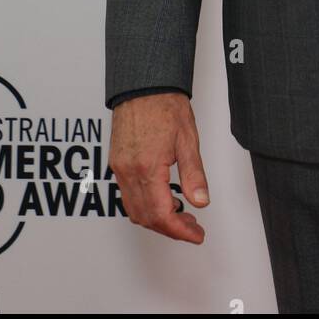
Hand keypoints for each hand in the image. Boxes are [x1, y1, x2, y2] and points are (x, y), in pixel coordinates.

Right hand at [109, 92, 209, 242]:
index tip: (196, 234)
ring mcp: (120, 167)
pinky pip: (127, 195)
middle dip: (170, 228)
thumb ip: (194, 174)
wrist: (143, 84)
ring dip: (156, 219)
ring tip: (180, 213)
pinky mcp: (117, 162)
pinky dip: (145, 204)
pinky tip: (163, 197)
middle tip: (192, 226)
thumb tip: (201, 201)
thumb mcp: (188, 140)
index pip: (162, 215)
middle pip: (146, 217)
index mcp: (148, 167)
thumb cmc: (165, 105)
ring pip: (134, 209)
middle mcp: (129, 171)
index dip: (180, 230)